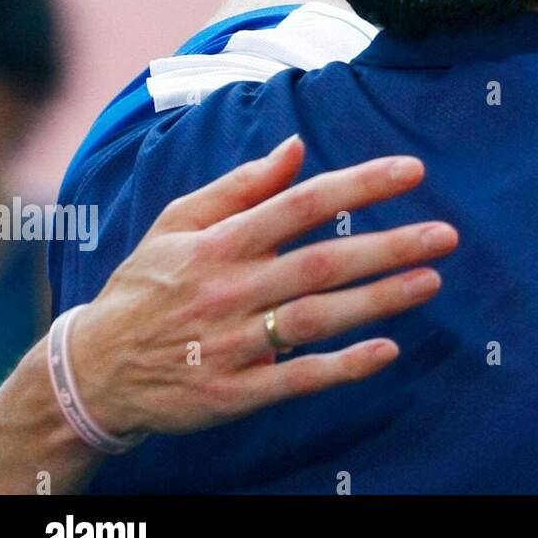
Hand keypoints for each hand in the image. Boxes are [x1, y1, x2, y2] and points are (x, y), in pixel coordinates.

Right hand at [68, 136, 456, 437]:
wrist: (91, 371)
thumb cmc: (147, 285)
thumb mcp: (178, 222)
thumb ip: (240, 185)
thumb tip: (296, 145)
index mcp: (220, 242)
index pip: (301, 203)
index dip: (359, 185)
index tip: (413, 171)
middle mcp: (230, 289)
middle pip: (321, 262)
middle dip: (388, 246)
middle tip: (446, 235)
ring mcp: (232, 343)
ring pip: (315, 318)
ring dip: (377, 300)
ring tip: (430, 282)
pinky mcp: (232, 393)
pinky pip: (295, 379)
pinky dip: (341, 367)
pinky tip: (386, 351)